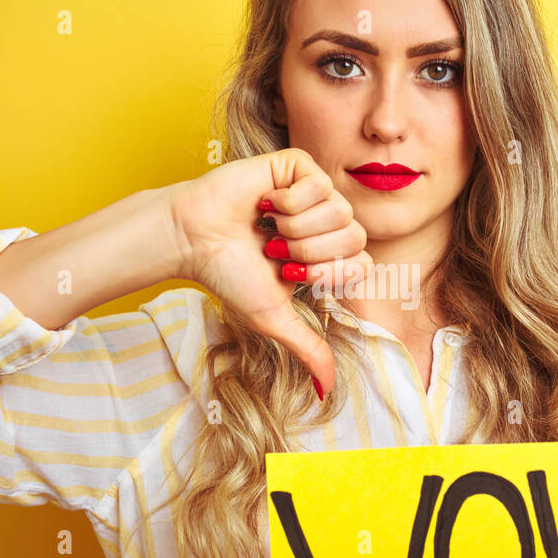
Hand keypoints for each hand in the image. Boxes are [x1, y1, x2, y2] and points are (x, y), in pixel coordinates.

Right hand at [167, 148, 370, 396]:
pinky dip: (287, 202)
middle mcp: (328, 221)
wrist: (195, 238)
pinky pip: (318, 185)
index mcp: (328, 254)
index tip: (289, 272)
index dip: (326, 273)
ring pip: (339, 211)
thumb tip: (327, 391)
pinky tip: (264, 203)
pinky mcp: (298, 166)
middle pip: (355, 238)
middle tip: (274, 249)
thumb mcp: (275, 317)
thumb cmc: (229, 273)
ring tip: (266, 226)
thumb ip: (308, 349)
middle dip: (309, 251)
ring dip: (296, 228)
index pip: (362, 264)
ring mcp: (315, 191)